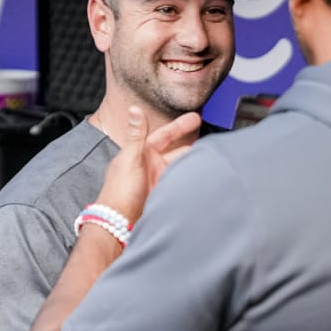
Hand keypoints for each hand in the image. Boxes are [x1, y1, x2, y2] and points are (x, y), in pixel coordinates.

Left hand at [96, 106, 200, 226]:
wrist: (119, 221)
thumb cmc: (120, 190)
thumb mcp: (130, 158)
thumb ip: (136, 134)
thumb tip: (134, 109)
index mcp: (141, 153)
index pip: (165, 135)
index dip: (180, 126)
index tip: (196, 118)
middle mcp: (151, 164)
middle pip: (176, 150)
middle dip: (192, 143)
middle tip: (211, 138)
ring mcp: (158, 179)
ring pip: (180, 166)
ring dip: (193, 162)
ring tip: (211, 157)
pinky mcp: (163, 193)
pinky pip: (180, 181)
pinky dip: (190, 178)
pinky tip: (202, 176)